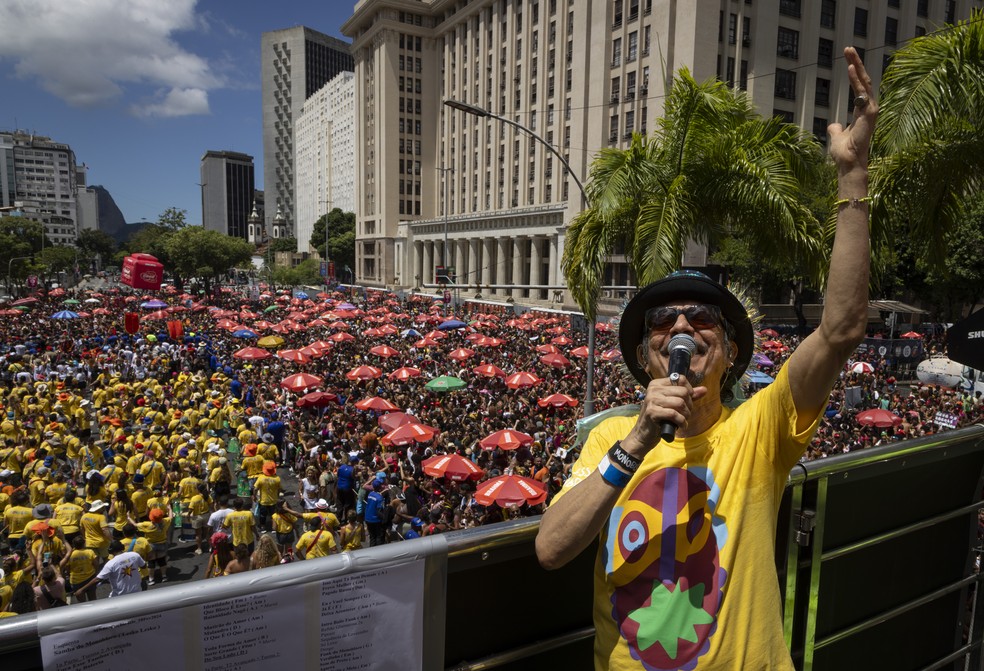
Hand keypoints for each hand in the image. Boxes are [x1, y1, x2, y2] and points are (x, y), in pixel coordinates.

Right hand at [622, 376, 706, 456]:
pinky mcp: (652, 412)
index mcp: (657, 384)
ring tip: (683, 420)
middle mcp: (653, 389)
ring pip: (680, 403)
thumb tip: (704, 389)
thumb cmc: (659, 418)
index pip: (680, 379)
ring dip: (686, 414)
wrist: (644, 434)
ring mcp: (651, 400)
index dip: (689, 390)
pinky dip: (681, 421)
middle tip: (686, 413)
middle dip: (689, 405)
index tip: (687, 401)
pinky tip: (681, 425)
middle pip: (683, 391)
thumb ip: (688, 396)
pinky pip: (674, 414)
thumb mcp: (672, 404)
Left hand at [828, 47, 877, 172]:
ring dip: (857, 65)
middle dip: (856, 62)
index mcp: (862, 111)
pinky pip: (862, 92)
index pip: (859, 86)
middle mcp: (868, 108)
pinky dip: (856, 80)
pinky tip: (850, 68)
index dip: (854, 72)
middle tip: (848, 47)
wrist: (848, 162)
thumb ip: (836, 128)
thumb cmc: (843, 152)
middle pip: (863, 80)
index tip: (848, 58)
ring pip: (865, 82)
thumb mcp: (837, 136)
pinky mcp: (870, 113)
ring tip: (849, 51)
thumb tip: (833, 125)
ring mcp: (871, 110)